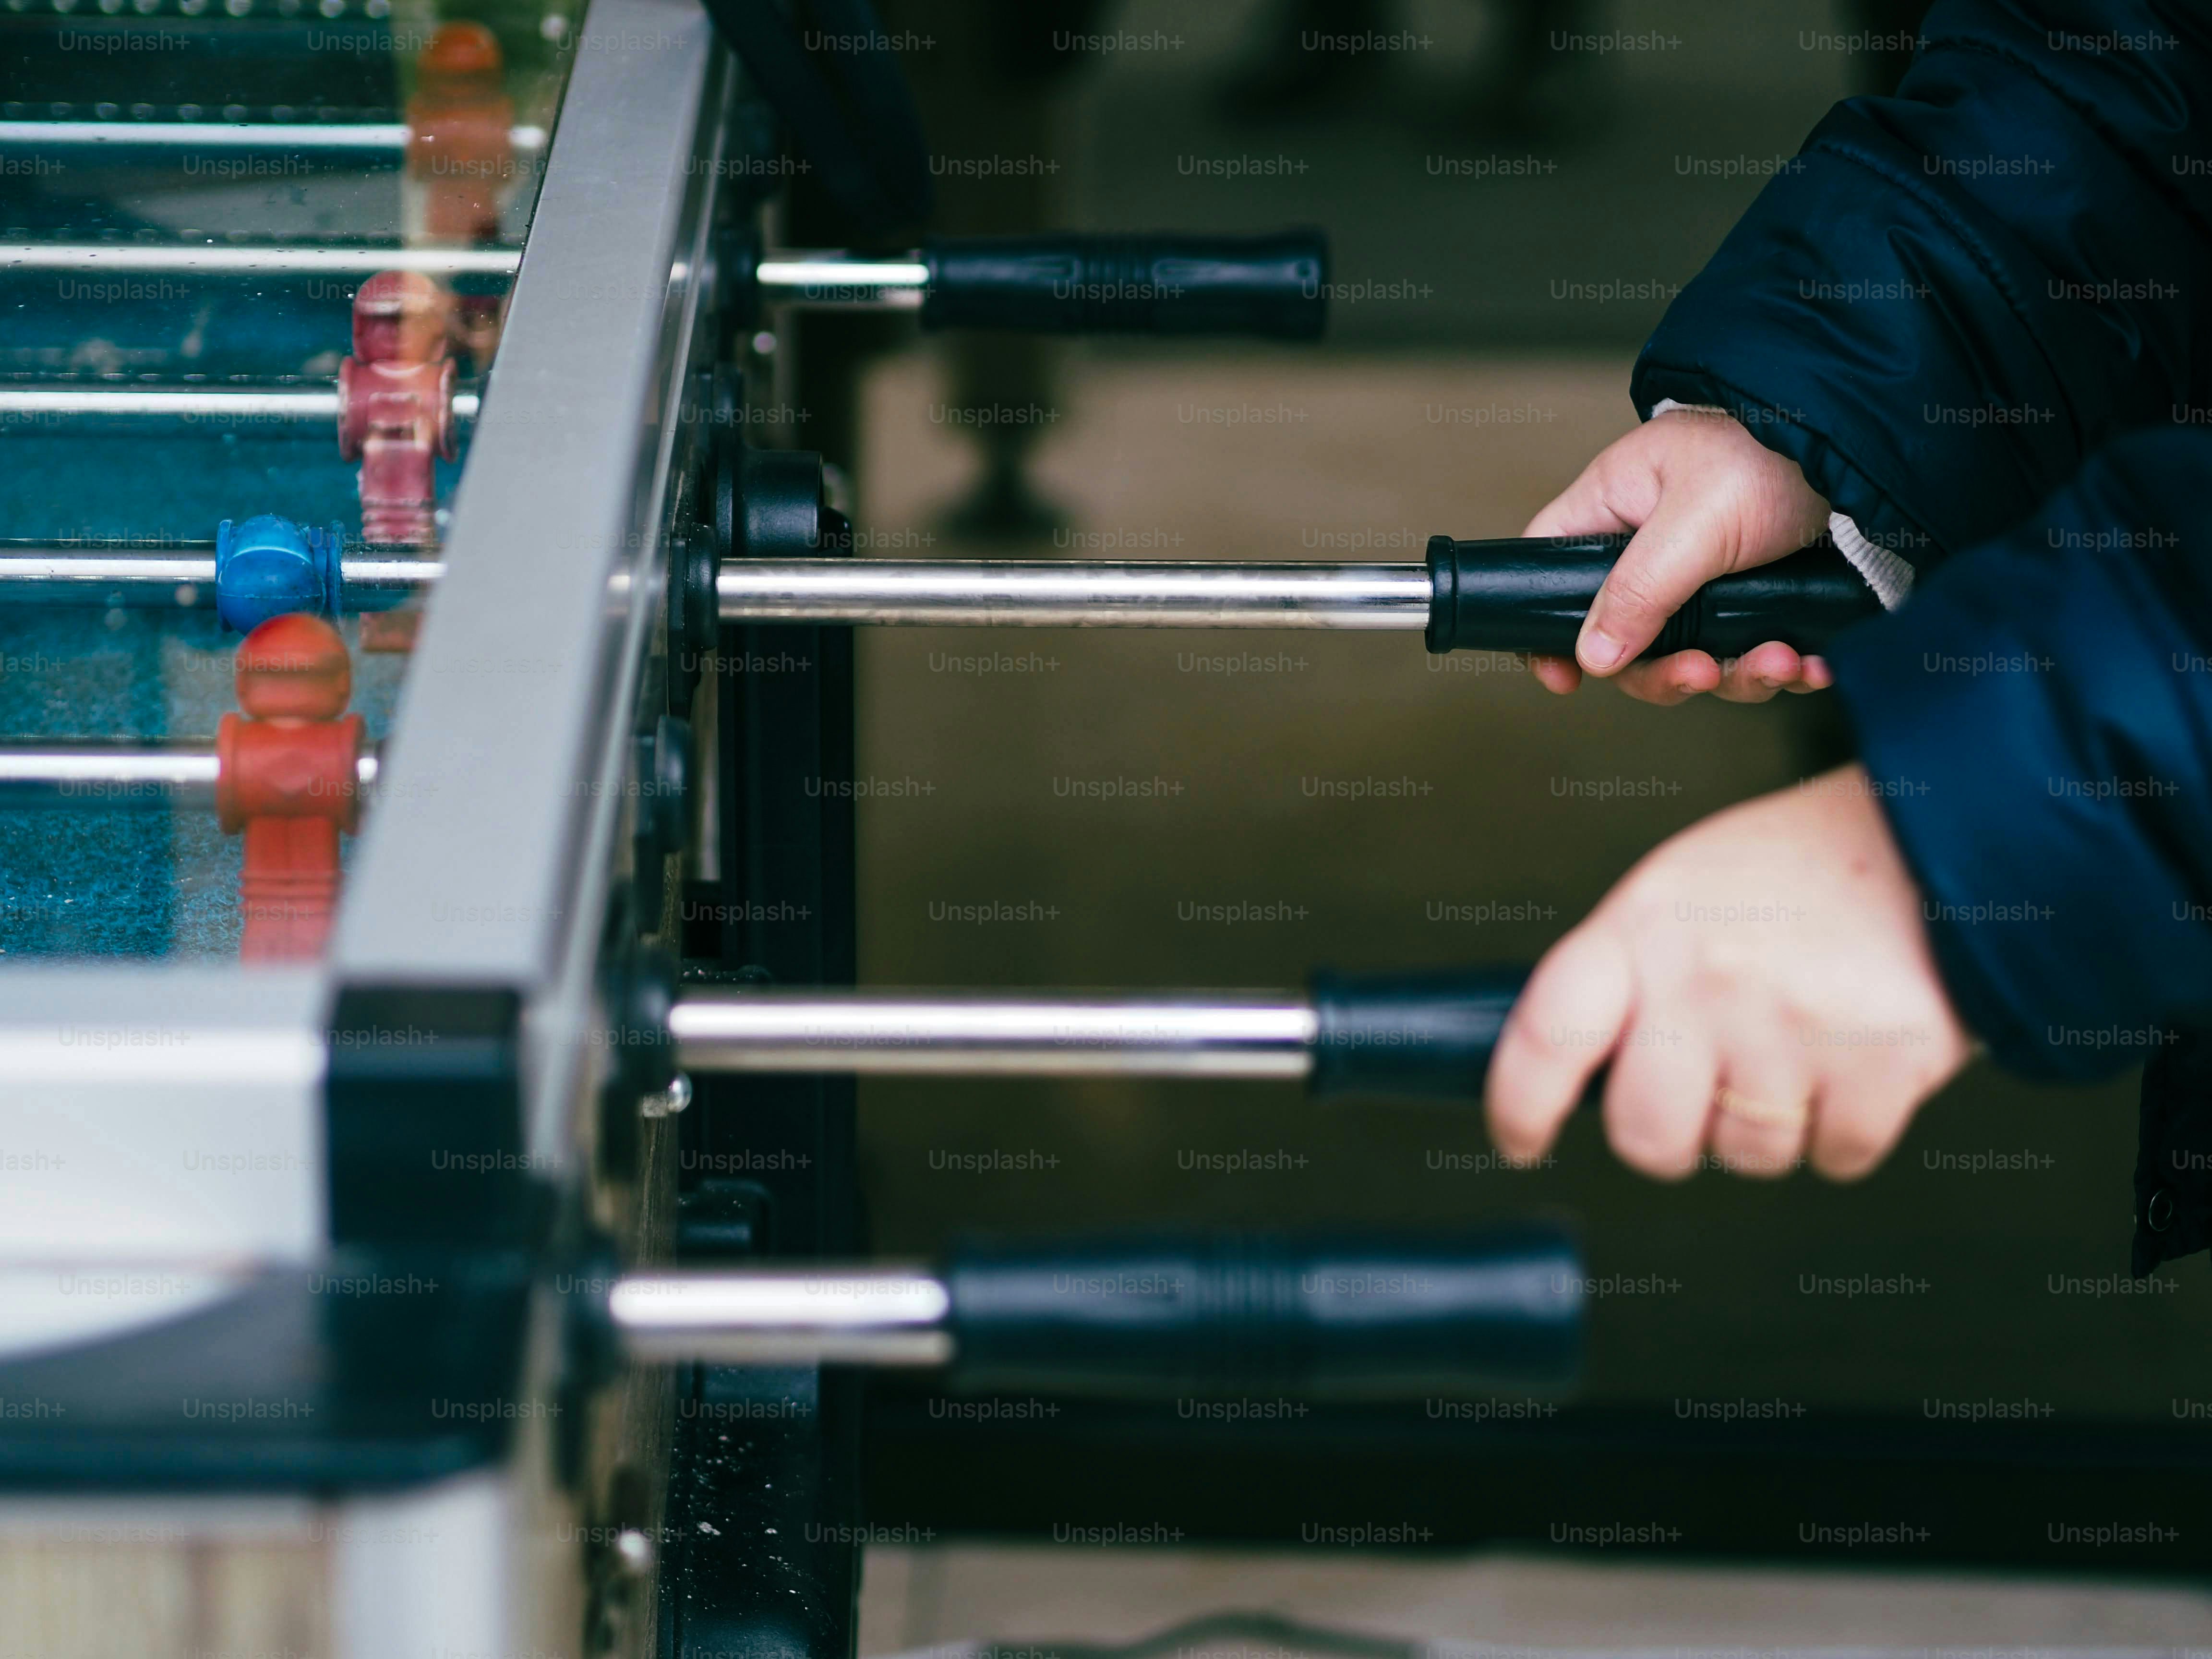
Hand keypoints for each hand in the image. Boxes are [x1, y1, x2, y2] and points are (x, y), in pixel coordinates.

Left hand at [1486, 765, 1971, 1179]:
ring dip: (1768, 1124)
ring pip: (1746, 1153)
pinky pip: (1835, 1157)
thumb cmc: (1792, 874)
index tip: (1518, 1139)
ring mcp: (1794, 1027)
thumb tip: (1572, 1073)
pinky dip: (1845, 1128)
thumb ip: (1623, 975)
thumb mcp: (1678, 890)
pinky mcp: (1881, 1068)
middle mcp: (1708, 979)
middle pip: (1647, 1135)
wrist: (1935, 843)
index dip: (1518, 1108)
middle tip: (1701, 1091)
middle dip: (1669, 1136)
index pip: (1547, 1037)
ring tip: (1796, 1042)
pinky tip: (1852, 1057)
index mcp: (1643, 928)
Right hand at [1522, 406, 1833, 703]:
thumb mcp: (1694, 524)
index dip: (1547, 627)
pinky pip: (1755, 651)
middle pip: (1631, 638)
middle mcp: (1654, 549)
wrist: (1864, 442)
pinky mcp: (1760, 593)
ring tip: (1783, 663)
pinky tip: (1811, 665)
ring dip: (1740, 675)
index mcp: (1615, 510)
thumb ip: (1638, 592)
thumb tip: (1592, 657)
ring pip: (1698, 654)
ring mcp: (1709, 576)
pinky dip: (1783, 667)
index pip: (1551, 570)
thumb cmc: (1769, 450)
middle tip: (1705, 674)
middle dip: (1671, 671)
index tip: (1566, 678)